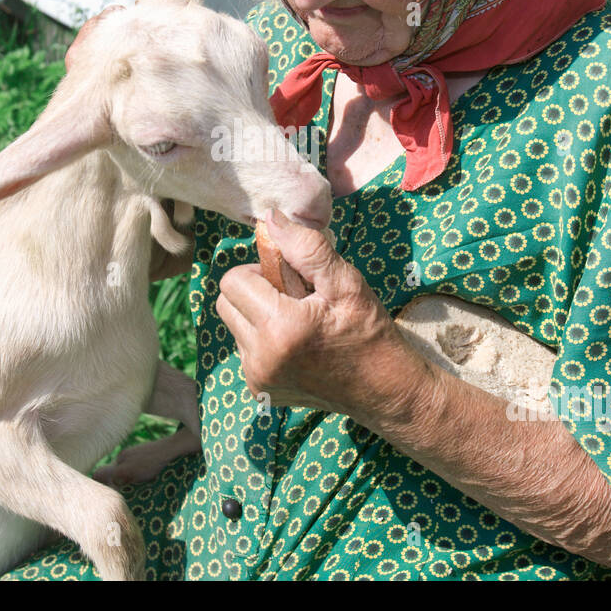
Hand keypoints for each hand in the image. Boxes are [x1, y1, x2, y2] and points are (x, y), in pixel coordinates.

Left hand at [215, 210, 430, 423]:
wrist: (385, 391)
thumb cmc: (369, 332)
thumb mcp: (346, 283)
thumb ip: (307, 248)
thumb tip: (270, 219)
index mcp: (280, 327)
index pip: (234, 280)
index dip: (261, 271)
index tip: (292, 280)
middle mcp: (260, 357)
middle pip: (225, 302)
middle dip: (253, 292)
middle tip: (293, 298)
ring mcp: (257, 378)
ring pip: (233, 325)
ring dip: (257, 316)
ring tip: (297, 323)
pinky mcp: (260, 390)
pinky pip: (244, 350)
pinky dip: (262, 340)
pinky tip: (295, 345)